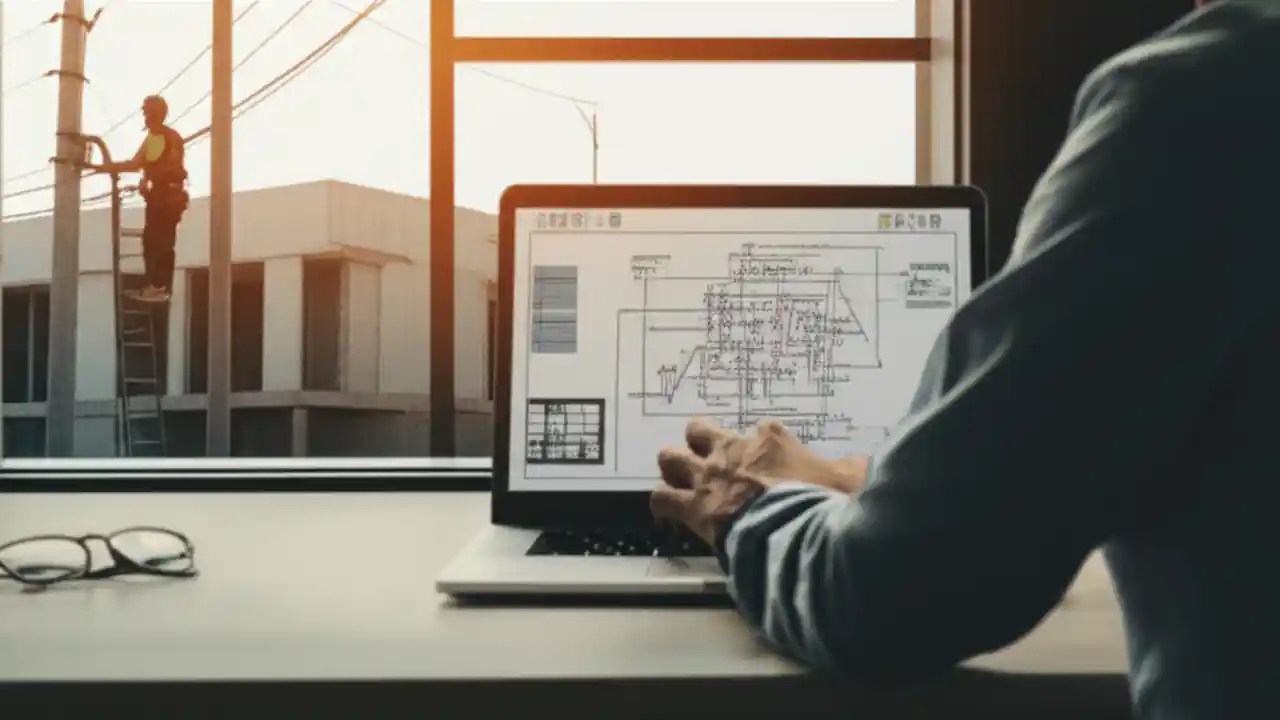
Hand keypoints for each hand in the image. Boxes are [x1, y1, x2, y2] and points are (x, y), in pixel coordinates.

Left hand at [650, 418, 868, 546]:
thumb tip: (863, 465)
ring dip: (674, 469)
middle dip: (700, 443)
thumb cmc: (825, 503)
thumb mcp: (853, 478)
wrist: (798, 534)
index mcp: (770, 438)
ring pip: (670, 457)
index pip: (758, 430)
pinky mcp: (693, 506)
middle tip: (708, 463)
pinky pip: (661, 498)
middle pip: (699, 431)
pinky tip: (669, 516)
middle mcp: (734, 449)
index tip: (767, 466)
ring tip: (680, 484)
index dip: (759, 447)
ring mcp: (709, 476)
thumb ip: (853, 468)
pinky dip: (663, 505)